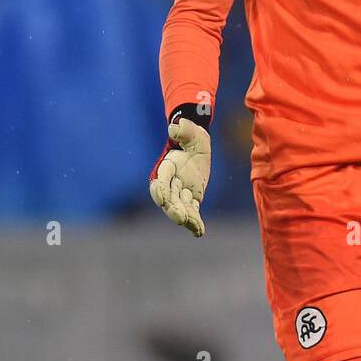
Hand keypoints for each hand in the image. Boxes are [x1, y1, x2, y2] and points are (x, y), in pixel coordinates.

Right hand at [149, 118, 211, 236]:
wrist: (196, 145)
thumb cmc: (192, 137)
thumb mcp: (192, 131)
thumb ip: (184, 130)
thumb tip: (174, 127)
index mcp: (167, 166)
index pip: (161, 180)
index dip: (161, 189)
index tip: (162, 198)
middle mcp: (171, 181)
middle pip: (169, 198)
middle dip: (173, 208)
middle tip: (180, 217)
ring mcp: (181, 191)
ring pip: (180, 207)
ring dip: (186, 217)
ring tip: (194, 227)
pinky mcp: (191, 197)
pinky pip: (192, 211)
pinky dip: (195, 222)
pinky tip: (199, 232)